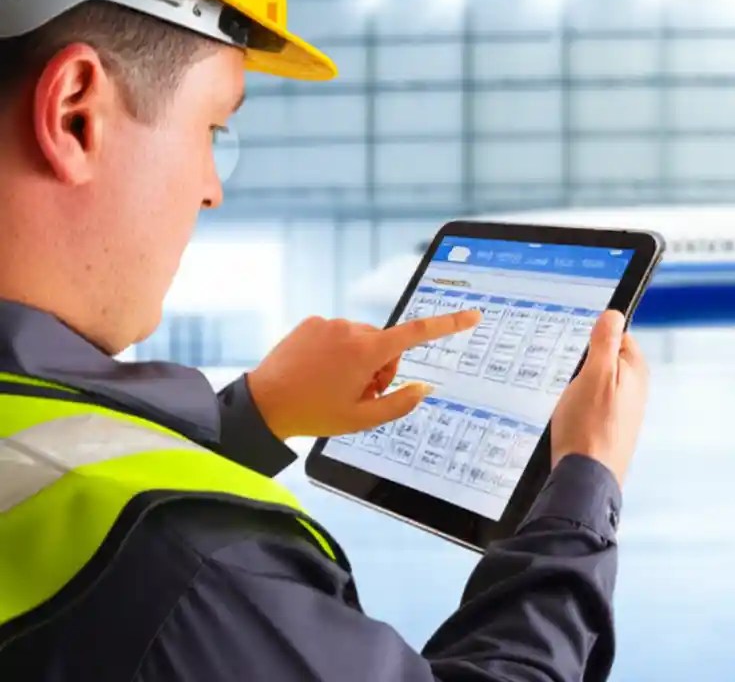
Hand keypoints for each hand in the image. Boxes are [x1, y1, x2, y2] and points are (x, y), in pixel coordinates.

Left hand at [246, 311, 480, 439]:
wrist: (264, 404)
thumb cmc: (313, 414)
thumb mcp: (362, 419)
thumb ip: (400, 403)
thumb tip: (423, 387)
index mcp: (366, 351)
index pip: (417, 333)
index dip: (448, 324)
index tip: (471, 315)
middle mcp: (350, 329)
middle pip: (387, 345)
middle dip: (382, 367)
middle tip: (360, 394)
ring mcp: (329, 323)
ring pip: (363, 340)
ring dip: (359, 360)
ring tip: (336, 385)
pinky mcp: (312, 322)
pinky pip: (339, 334)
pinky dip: (338, 352)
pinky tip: (320, 371)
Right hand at [550, 311, 648, 485]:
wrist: (586, 478)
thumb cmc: (589, 427)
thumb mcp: (594, 374)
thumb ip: (605, 343)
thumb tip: (614, 315)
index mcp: (636, 372)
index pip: (619, 337)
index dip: (596, 340)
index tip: (580, 351)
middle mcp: (636, 392)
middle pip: (607, 362)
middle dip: (586, 366)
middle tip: (572, 380)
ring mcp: (625, 413)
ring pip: (598, 386)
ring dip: (581, 389)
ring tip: (571, 403)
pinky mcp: (612, 430)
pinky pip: (595, 407)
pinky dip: (581, 409)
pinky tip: (572, 419)